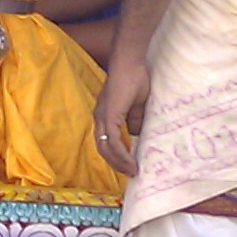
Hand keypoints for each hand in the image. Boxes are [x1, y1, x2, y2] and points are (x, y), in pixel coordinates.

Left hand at [93, 60, 151, 175]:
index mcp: (105, 115)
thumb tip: (135, 134)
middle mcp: (100, 118)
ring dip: (119, 162)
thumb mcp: (136, 104)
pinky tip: (131, 162)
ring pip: (106, 148)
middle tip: (130, 173)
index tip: (128, 165)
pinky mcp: (109, 117)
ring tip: (133, 171)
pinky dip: (121, 155)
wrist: (130, 63)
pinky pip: (113, 142)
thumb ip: (134, 119)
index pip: (106, 141)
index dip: (115, 155)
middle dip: (116, 164)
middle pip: (103, 149)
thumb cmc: (134, 78)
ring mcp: (102, 117)